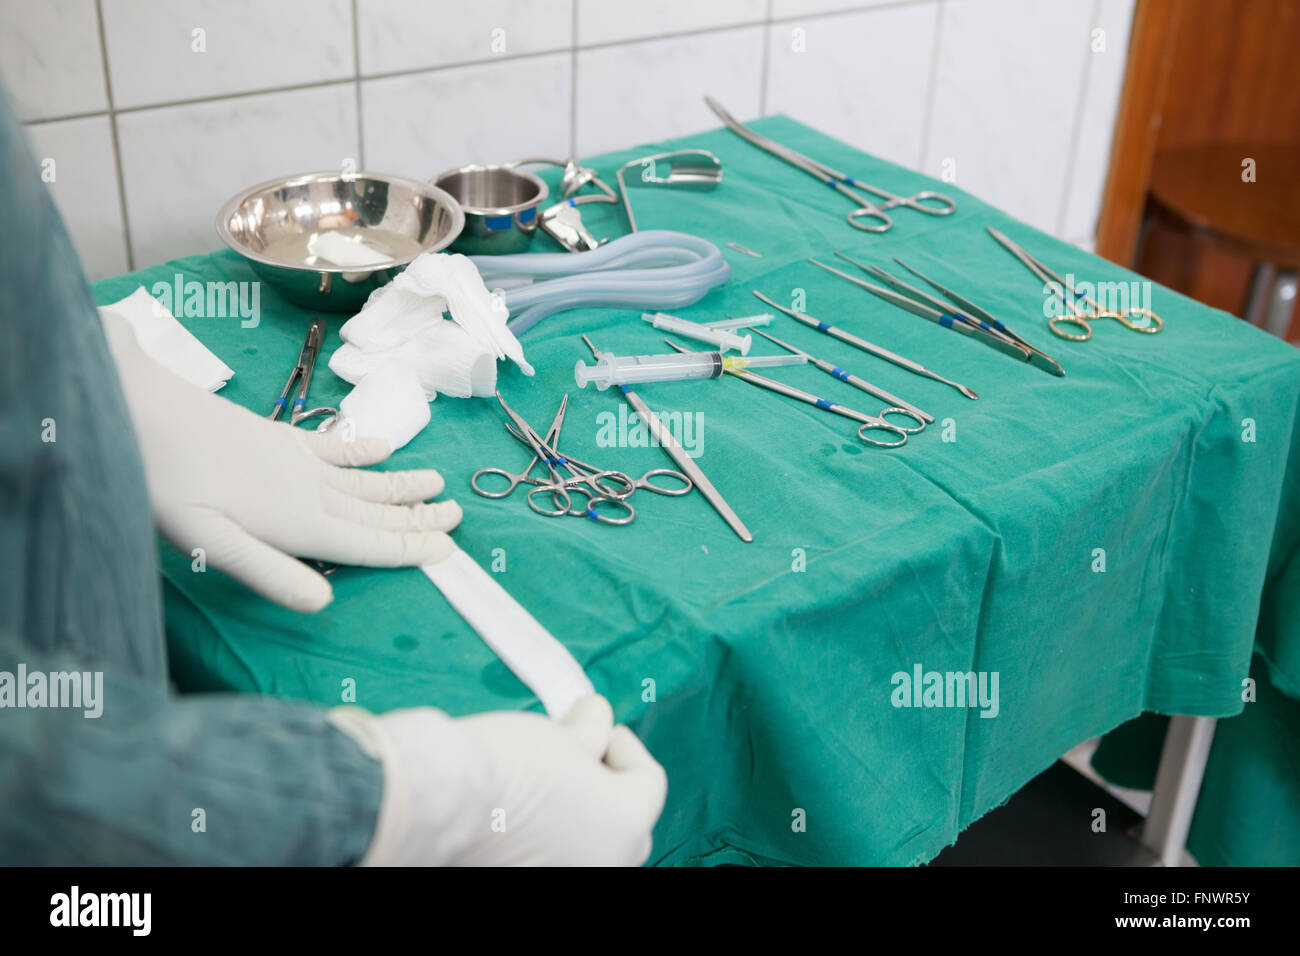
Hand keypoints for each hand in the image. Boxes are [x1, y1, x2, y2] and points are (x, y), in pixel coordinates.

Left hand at [103, 313, 460, 611]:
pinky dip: (364, 451)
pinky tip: (382, 448)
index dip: (410, 548)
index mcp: (297, 524)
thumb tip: (324, 604)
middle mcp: (309, 491)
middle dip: (419, 516)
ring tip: (439, 485)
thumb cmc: (167, 484)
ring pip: (364, 479)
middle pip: (376, 510)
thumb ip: (269, 573)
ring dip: (403, 485)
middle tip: (458, 517)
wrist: (140, 408)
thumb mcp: (209, 543)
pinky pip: (335, 448)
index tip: (448, 550)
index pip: (368, 543)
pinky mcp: (279, 437)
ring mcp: (296, 460)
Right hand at [330, 696, 667, 865]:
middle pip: (624, 823)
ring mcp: (570, 881)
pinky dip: (547, 845)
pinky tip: (520, 822)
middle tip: (575, 755)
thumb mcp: (559, 734)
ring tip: (544, 790)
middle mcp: (609, 865)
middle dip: (605, 786)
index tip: (599, 728)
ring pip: (590, 849)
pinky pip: (556, 862)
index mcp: (627, 825)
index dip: (625, 747)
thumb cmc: (506, 764)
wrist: (440, 802)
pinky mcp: (525, 884)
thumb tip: (597, 719)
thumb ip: (590, 733)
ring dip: (577, 820)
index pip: (648, 782)